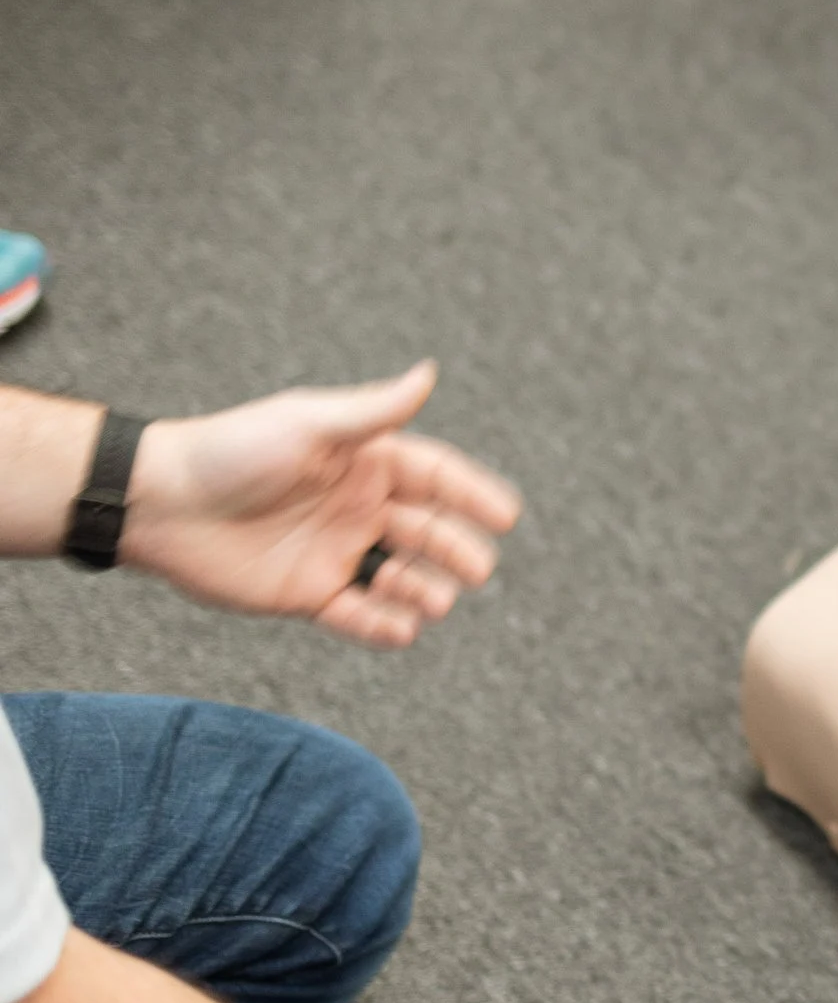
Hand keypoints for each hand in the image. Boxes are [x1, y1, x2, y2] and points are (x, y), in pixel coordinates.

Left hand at [122, 361, 520, 647]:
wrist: (164, 503)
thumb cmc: (234, 452)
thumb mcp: (309, 425)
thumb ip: (374, 412)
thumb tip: (430, 373)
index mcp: (366, 463)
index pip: (437, 478)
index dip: (475, 495)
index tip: (508, 517)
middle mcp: (359, 507)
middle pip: (430, 532)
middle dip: (458, 552)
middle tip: (476, 571)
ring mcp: (337, 552)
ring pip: (405, 579)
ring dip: (424, 590)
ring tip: (421, 595)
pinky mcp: (310, 595)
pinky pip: (362, 619)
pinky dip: (387, 627)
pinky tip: (399, 629)